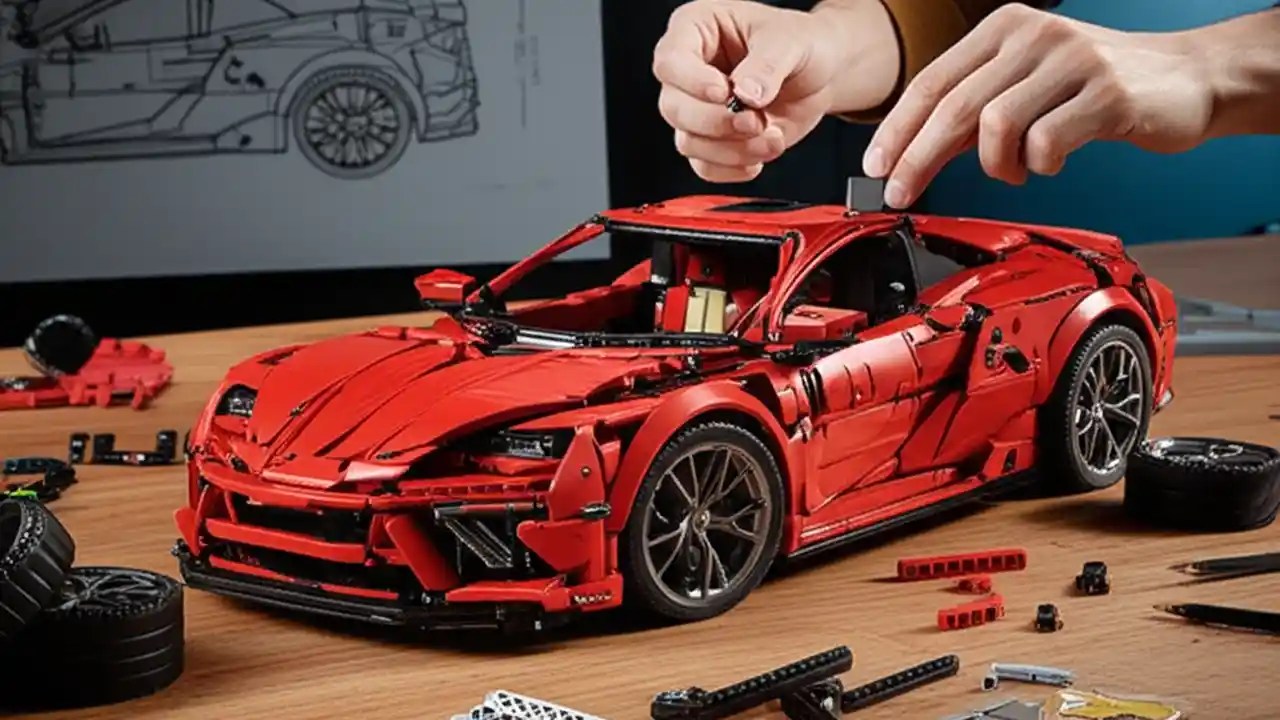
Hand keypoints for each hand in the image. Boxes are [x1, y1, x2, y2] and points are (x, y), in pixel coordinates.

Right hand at [652, 0, 896, 182]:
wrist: (820, 74)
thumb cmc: (800, 43)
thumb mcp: (791, 41)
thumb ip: (767, 64)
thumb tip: (746, 94)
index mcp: (696, 29)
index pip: (670, 61)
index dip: (693, 82)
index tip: (726, 91)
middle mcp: (688, 71)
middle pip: (674, 108)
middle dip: (717, 122)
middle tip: (755, 120)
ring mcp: (696, 109)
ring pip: (689, 142)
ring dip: (732, 150)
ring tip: (771, 136)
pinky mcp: (711, 140)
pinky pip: (705, 166)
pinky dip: (733, 168)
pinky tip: (761, 154)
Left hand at [863, 4, 1213, 207]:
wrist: (1188, 78)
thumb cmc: (1099, 87)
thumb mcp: (1025, 86)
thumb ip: (973, 115)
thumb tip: (913, 154)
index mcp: (1005, 29)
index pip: (932, 82)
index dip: (897, 129)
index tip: (876, 168)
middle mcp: (1035, 35)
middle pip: (954, 106)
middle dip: (918, 158)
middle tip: (901, 193)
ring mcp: (1072, 61)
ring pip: (995, 126)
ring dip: (994, 165)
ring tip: (1012, 171)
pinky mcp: (1107, 94)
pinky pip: (1046, 143)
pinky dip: (1038, 165)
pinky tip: (1050, 162)